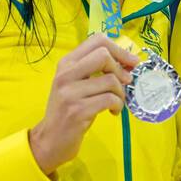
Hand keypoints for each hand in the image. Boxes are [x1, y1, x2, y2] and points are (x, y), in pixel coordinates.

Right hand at [28, 34, 138, 174]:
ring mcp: (70, 92)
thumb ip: (96, 70)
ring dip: (121, 93)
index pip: (97, 40)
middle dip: (120, 69)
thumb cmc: (68, 110)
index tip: (130, 62)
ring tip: (116, 102)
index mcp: (66, 63)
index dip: (119, 49)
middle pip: (103, 55)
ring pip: (110, 80)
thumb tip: (129, 61)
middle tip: (125, 82)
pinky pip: (109, 99)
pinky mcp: (77, 111)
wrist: (50, 140)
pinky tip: (113, 112)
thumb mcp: (77, 84)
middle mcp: (65, 74)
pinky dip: (118, 105)